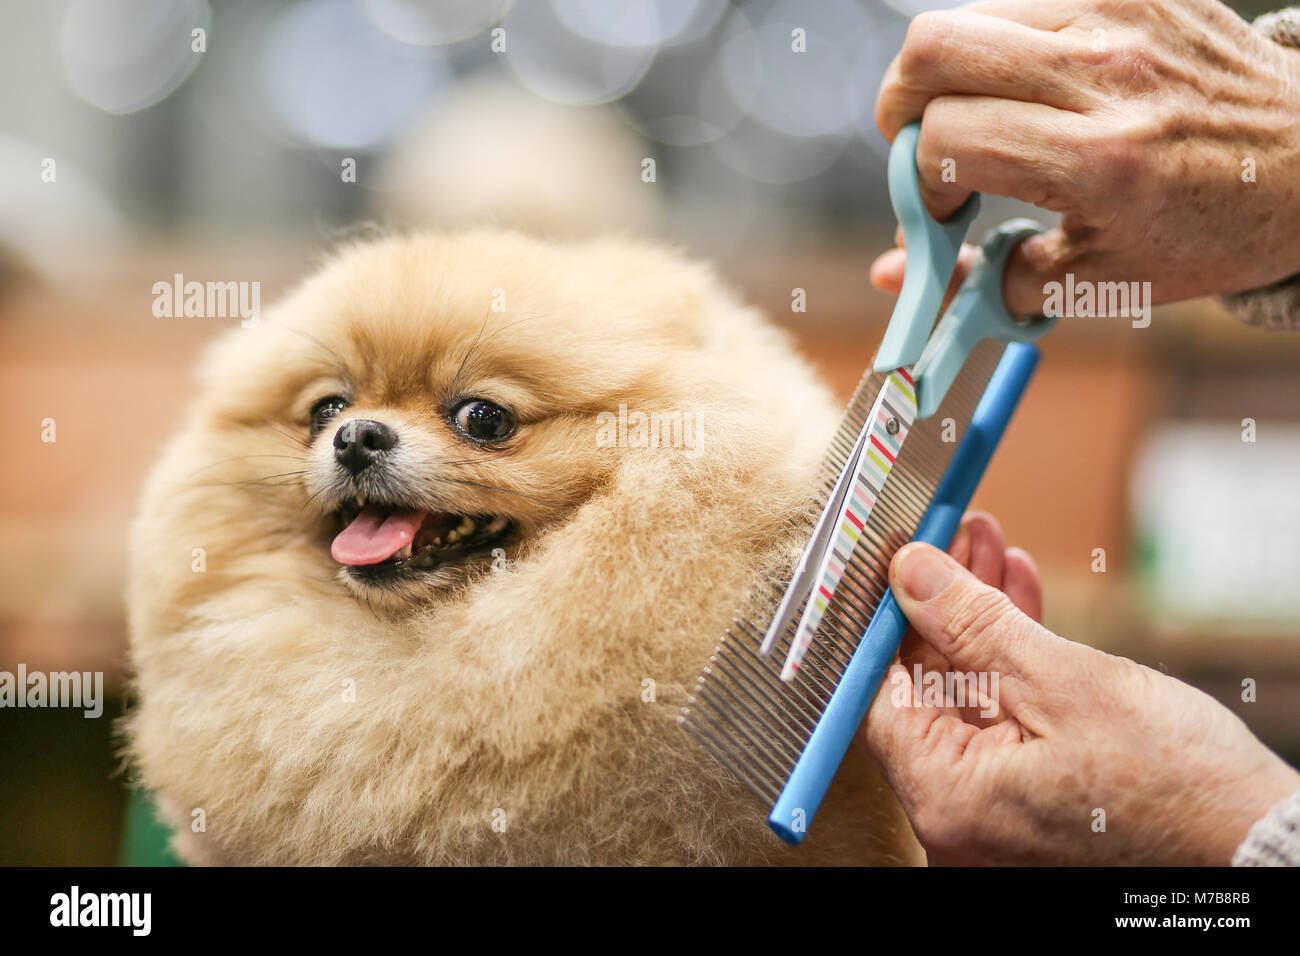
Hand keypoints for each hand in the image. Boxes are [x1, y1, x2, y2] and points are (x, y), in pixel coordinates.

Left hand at [859, 512, 1299, 864]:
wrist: (1261, 842)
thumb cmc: (1175, 783)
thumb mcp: (1061, 682)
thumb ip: (970, 625)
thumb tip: (910, 574)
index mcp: (948, 798)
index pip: (881, 693)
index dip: (889, 617)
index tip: (904, 556)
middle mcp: (958, 811)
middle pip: (927, 685)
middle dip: (945, 600)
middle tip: (958, 533)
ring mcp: (995, 802)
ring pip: (967, 688)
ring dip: (980, 613)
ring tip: (992, 544)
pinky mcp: (1031, 788)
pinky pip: (1004, 711)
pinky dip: (1012, 652)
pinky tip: (1019, 588)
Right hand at [870, 0, 1299, 315]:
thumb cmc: (1206, 228)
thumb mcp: (1099, 281)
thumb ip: (990, 280)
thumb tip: (893, 277)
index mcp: (1100, 159)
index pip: (946, 140)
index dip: (917, 183)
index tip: (942, 212)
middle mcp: (1105, 73)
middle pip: (934, 48)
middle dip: (900, 106)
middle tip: (917, 144)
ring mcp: (1118, 14)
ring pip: (966, 15)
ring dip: (945, 75)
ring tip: (973, 117)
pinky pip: (1018, 2)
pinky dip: (998, 47)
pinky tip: (1023, 86)